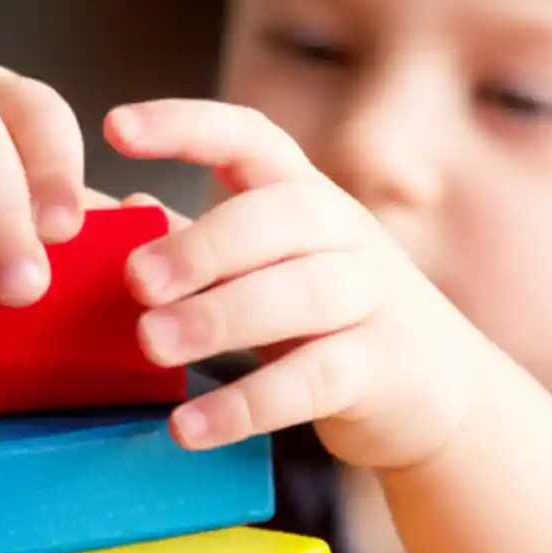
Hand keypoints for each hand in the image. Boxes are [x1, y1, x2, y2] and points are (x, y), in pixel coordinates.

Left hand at [107, 100, 490, 469]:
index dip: (184, 125)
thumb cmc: (327, 320)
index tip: (113, 127)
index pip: (250, 138)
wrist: (439, 393)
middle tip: (137, 281)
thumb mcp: (266, 269)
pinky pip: (312, 380)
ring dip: (221, 317)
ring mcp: (371, 299)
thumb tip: (117, 212)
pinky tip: (188, 427)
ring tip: (152, 344)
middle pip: (282, 215)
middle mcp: (345, 234)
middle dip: (205, 245)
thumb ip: (194, 244)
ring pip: (302, 294)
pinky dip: (247, 404)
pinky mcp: (381, 369)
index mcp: (304, 196)